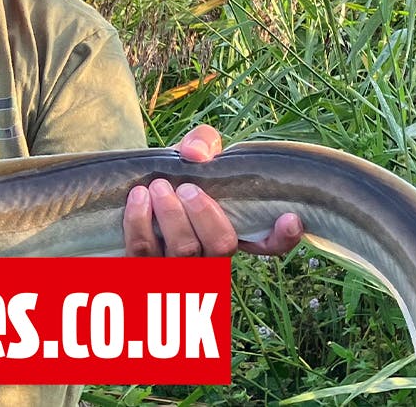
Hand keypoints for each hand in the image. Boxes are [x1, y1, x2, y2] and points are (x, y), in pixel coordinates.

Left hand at [123, 124, 301, 256]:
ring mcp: (175, 272)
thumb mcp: (190, 157)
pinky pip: (142, 253)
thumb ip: (202, 143)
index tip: (289, 217)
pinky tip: (138, 198)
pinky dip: (139, 222)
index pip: (268, 246)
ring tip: (157, 187)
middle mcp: (209, 260)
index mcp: (228, 233)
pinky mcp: (141, 272)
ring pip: (184, 252)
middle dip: (205, 214)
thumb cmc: (168, 178)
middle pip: (222, 246)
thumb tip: (196, 154)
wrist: (126, 194)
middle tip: (186, 188)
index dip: (282, 238)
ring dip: (172, 216)